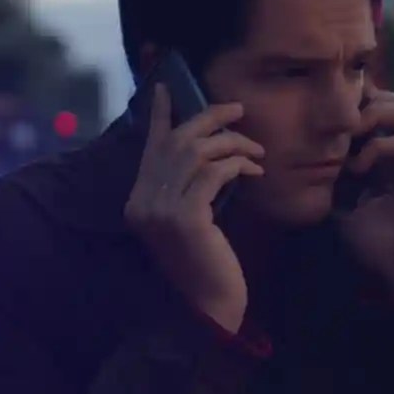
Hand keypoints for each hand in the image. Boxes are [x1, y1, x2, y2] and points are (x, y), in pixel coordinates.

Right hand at [124, 83, 265, 331]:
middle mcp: (142, 203)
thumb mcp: (191, 220)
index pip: (150, 147)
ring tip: (256, 151)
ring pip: (197, 152)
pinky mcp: (186, 218)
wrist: (209, 307)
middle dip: (209, 119)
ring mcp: (161, 211)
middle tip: (238, 110)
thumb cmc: (206, 263)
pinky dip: (237, 164)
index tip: (167, 87)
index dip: (161, 115)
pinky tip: (253, 170)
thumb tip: (206, 148)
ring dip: (233, 143)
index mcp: (137, 202)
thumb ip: (187, 188)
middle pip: (175, 141)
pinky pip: (214, 172)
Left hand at [335, 83, 393, 290]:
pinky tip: (360, 165)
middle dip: (369, 104)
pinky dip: (381, 146)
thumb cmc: (380, 244)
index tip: (328, 118)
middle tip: (340, 126)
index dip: (361, 105)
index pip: (390, 107)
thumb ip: (339, 177)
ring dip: (377, 116)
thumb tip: (307, 160)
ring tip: (351, 137)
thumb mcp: (348, 203)